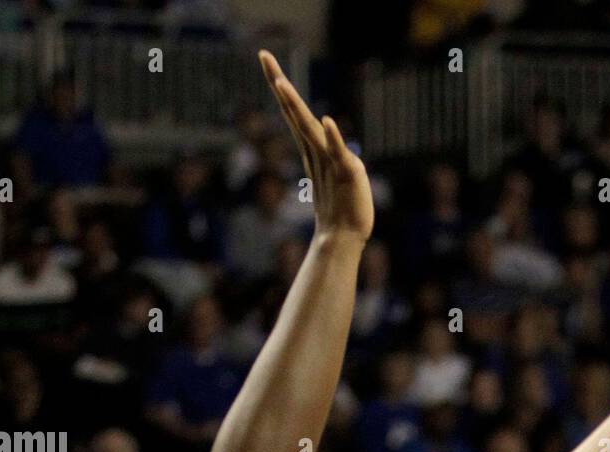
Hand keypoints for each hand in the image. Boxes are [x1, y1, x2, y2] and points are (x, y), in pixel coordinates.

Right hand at [259, 49, 373, 242]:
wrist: (344, 237)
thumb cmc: (342, 208)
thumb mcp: (338, 173)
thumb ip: (331, 155)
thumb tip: (326, 144)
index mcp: (313, 148)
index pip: (295, 112)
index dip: (282, 86)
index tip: (267, 60)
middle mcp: (316, 150)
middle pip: (295, 112)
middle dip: (279, 83)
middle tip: (264, 56)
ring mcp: (328, 161)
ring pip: (309, 128)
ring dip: (295, 106)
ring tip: (281, 84)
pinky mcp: (345, 172)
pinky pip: (337, 152)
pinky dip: (331, 137)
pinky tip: (326, 121)